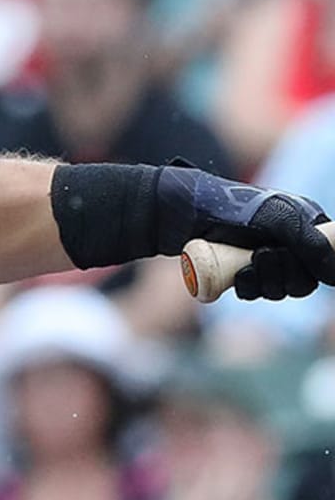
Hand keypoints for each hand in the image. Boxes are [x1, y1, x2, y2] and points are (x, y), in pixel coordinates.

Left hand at [156, 166, 334, 298]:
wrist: (179, 214)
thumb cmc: (229, 206)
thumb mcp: (277, 217)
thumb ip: (309, 242)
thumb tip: (333, 277)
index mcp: (303, 224)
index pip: (325, 258)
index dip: (316, 267)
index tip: (298, 263)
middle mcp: (286, 242)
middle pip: (304, 280)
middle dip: (286, 276)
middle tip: (262, 256)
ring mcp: (261, 259)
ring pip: (279, 289)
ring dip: (267, 283)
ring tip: (247, 265)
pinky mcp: (238, 272)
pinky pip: (254, 292)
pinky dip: (248, 289)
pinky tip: (236, 278)